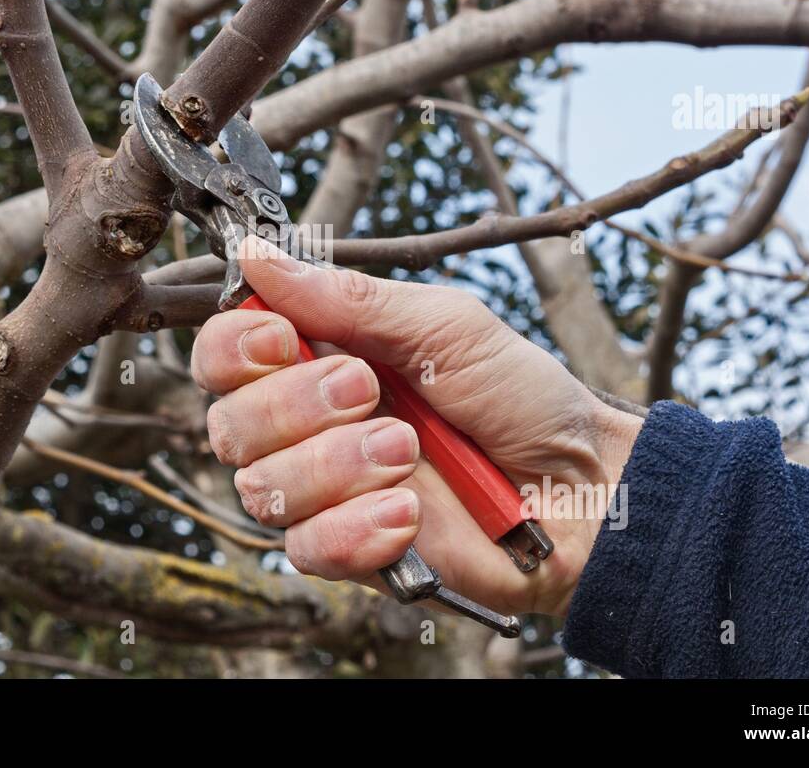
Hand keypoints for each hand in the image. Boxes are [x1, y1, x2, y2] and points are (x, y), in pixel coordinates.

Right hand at [191, 236, 642, 616]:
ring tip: (409, 453)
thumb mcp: (443, 327)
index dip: (235, 347)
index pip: (225, 354)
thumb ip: (348, 299)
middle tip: (369, 392)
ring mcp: (325, 493)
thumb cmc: (521, 397)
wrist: (584, 485)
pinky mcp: (350, 552)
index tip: (284, 337)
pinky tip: (409, 514)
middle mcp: (307, 427)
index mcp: (321, 359)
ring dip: (336, 465)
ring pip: (263, 488)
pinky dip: (356, 528)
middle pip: (230, 424)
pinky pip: (307, 548)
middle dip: (295, 406)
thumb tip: (257, 256)